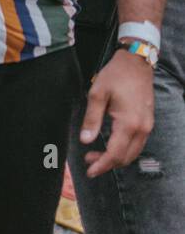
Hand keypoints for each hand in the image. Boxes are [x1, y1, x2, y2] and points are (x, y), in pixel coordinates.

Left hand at [78, 49, 154, 177]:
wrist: (136, 62)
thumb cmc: (115, 75)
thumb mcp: (97, 94)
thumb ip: (92, 119)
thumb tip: (85, 140)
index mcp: (128, 123)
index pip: (115, 154)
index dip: (102, 165)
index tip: (89, 172)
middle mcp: (142, 128)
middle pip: (126, 158)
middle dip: (107, 164)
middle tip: (89, 161)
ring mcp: (147, 126)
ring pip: (133, 152)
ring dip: (116, 158)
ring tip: (96, 154)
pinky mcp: (148, 122)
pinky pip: (137, 144)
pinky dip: (124, 150)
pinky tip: (111, 145)